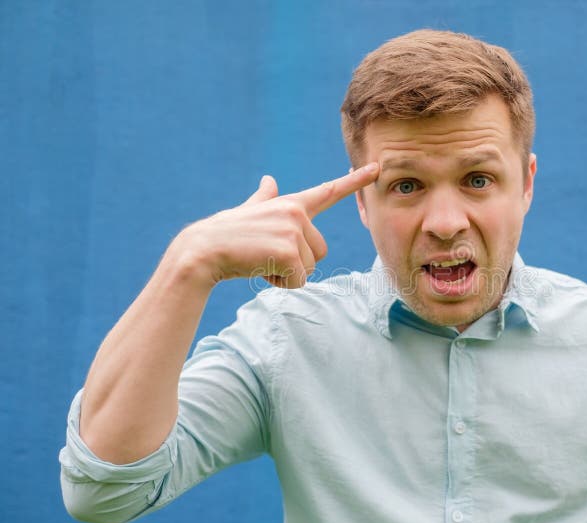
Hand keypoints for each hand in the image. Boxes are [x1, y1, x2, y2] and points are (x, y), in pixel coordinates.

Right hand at [177, 162, 378, 288]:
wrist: (202, 250)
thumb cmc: (227, 234)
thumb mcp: (250, 211)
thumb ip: (264, 198)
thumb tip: (269, 180)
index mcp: (291, 204)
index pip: (329, 191)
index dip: (355, 181)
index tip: (377, 168)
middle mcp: (296, 212)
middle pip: (320, 252)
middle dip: (297, 262)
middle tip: (266, 255)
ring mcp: (292, 230)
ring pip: (310, 268)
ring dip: (287, 274)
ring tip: (260, 260)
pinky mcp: (287, 251)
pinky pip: (299, 280)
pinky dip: (280, 283)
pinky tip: (260, 270)